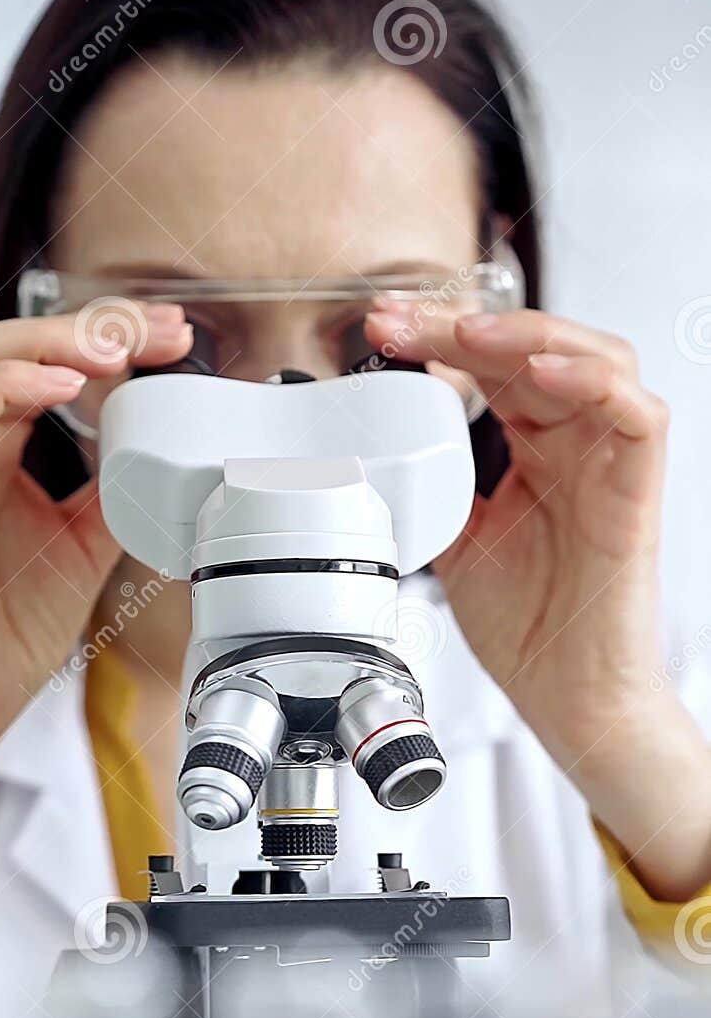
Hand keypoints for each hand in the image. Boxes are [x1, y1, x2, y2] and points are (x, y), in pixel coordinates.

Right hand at [0, 304, 191, 930]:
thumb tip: (167, 454)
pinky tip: (61, 391)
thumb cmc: (6, 630)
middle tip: (157, 332)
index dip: (106, 338)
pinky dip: (7, 388)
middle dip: (87, 325)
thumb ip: (117, 493)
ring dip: (46, 343)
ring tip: (112, 353)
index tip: (171, 339)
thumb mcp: (87, 546)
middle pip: (8, 343)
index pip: (43, 362)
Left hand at [365, 305, 710, 900]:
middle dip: (463, 323)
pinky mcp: (637, 492)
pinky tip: (541, 374)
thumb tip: (384, 447)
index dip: (437, 338)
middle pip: (534, 347)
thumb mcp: (453, 540)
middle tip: (402, 320)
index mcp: (536, 448)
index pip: (491, 366)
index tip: (380, 329)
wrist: (565, 697)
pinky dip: (593, 383)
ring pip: (596, 358)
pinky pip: (637, 417)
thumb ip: (433, 485)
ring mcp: (609, 463)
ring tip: (468, 335)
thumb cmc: (527, 629)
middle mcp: (576, 444)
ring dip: (527, 336)